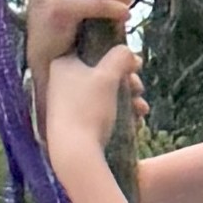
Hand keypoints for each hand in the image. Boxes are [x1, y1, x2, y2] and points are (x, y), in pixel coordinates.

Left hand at [43, 37, 141, 158]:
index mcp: (63, 63)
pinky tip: (135, 121)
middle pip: (102, 72)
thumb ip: (121, 56)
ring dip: (128, 98)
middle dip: (128, 81)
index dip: (118, 56)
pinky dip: (118, 113)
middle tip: (139, 89)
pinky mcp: (74, 121)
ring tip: (141, 110)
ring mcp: (66, 102)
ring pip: (105, 93)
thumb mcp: (108, 76)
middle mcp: (61, 80)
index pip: (95, 49)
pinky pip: (100, 110)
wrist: (74, 152)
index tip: (136, 66)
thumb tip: (128, 53)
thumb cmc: (88, 109)